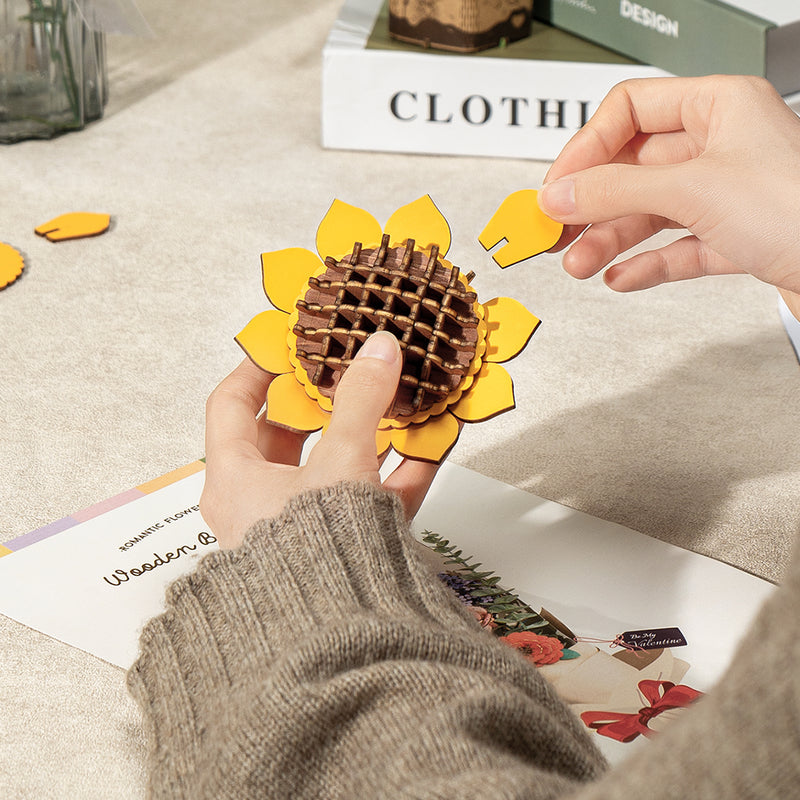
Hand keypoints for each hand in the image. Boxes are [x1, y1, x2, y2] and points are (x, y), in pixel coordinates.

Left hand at [200, 332, 442, 548]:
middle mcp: (260, 505)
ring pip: (333, 466)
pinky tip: (429, 447)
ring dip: (368, 433)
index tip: (285, 343)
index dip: (256, 367)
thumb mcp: (340, 462)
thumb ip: (361, 401)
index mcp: (236, 480)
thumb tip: (378, 350)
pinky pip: (366, 499)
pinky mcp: (342, 548)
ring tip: (395, 399)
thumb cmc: (316, 556)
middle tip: (346, 369)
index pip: (231, 405)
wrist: (344, 641)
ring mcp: (303, 528)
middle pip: (286, 435)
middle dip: (322, 400)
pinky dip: (396, 472)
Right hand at [538, 75, 799, 310]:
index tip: (558, 186)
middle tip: (555, 231)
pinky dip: (645, 263)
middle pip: (634, 167)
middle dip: (593, 205)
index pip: (631, 110)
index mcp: (719, 106)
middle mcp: (723, 145)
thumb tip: (560, 194)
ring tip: (579, 264)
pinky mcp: (736, 237)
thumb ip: (615, 189)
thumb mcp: (692, 188)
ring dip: (610, 240)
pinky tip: (621, 277)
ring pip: (652, 212)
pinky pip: (677, 247)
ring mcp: (729, 193)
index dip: (587, 147)